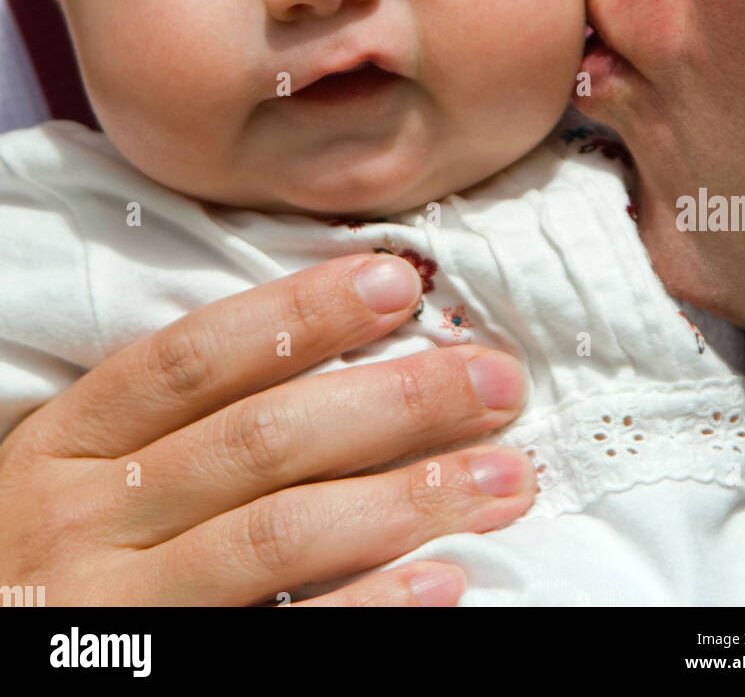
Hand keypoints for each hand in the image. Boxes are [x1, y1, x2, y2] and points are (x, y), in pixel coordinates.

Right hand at [0, 253, 533, 605]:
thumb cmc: (42, 552)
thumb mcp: (73, 469)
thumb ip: (171, 416)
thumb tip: (325, 344)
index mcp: (69, 444)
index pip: (194, 358)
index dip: (298, 315)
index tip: (396, 283)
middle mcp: (91, 518)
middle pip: (260, 441)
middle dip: (392, 403)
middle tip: (495, 380)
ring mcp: (126, 607)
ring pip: (279, 534)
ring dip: (406, 499)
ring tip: (503, 477)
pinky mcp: (164, 674)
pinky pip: (279, 639)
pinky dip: (364, 609)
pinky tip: (442, 582)